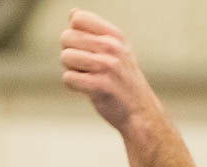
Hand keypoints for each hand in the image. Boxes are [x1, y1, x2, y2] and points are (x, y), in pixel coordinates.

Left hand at [60, 9, 160, 133]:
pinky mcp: (100, 85)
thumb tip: (72, 13)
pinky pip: (69, 78)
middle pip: (67, 37)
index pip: (78, 19)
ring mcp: (107, 66)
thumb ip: (94, 31)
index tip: (85, 48)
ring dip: (71, 69)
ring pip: (66, 57)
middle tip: (85, 67)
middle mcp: (112, 47)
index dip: (74, 34)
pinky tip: (87, 89)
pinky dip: (72, 85)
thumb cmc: (123, 81)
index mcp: (115, 35)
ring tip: (87, 77)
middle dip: (70, 53)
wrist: (140, 112)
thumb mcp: (116, 50)